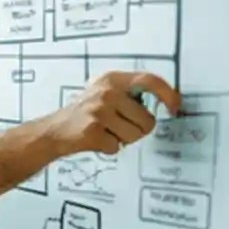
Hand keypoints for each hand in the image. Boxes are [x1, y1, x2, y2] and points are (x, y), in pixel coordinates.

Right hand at [44, 71, 180, 155]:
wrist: (53, 130)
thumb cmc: (85, 114)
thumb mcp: (106, 92)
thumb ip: (132, 93)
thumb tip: (167, 101)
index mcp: (113, 79)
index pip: (150, 80)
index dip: (168, 95)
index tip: (174, 108)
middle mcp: (106, 92)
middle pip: (148, 120)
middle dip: (138, 129)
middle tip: (119, 127)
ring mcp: (98, 111)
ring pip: (135, 135)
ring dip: (123, 140)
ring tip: (106, 132)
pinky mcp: (92, 131)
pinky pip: (116, 146)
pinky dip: (108, 148)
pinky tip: (96, 140)